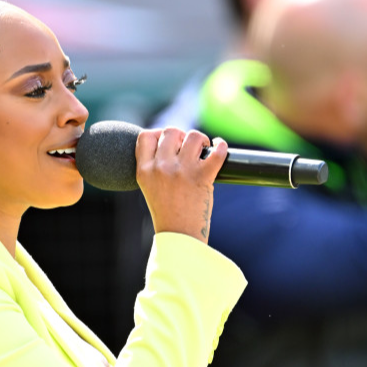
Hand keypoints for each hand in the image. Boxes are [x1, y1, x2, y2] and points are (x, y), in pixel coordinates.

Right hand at [135, 127, 227, 243]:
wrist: (180, 235)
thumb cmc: (167, 212)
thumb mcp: (150, 187)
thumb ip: (155, 165)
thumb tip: (173, 140)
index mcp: (144, 170)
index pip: (146, 136)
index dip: (158, 134)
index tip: (169, 143)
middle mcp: (161, 168)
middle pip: (171, 131)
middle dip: (182, 136)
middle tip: (189, 149)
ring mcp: (182, 171)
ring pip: (194, 137)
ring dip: (201, 140)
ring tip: (204, 150)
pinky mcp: (202, 177)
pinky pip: (217, 151)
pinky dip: (221, 146)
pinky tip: (220, 147)